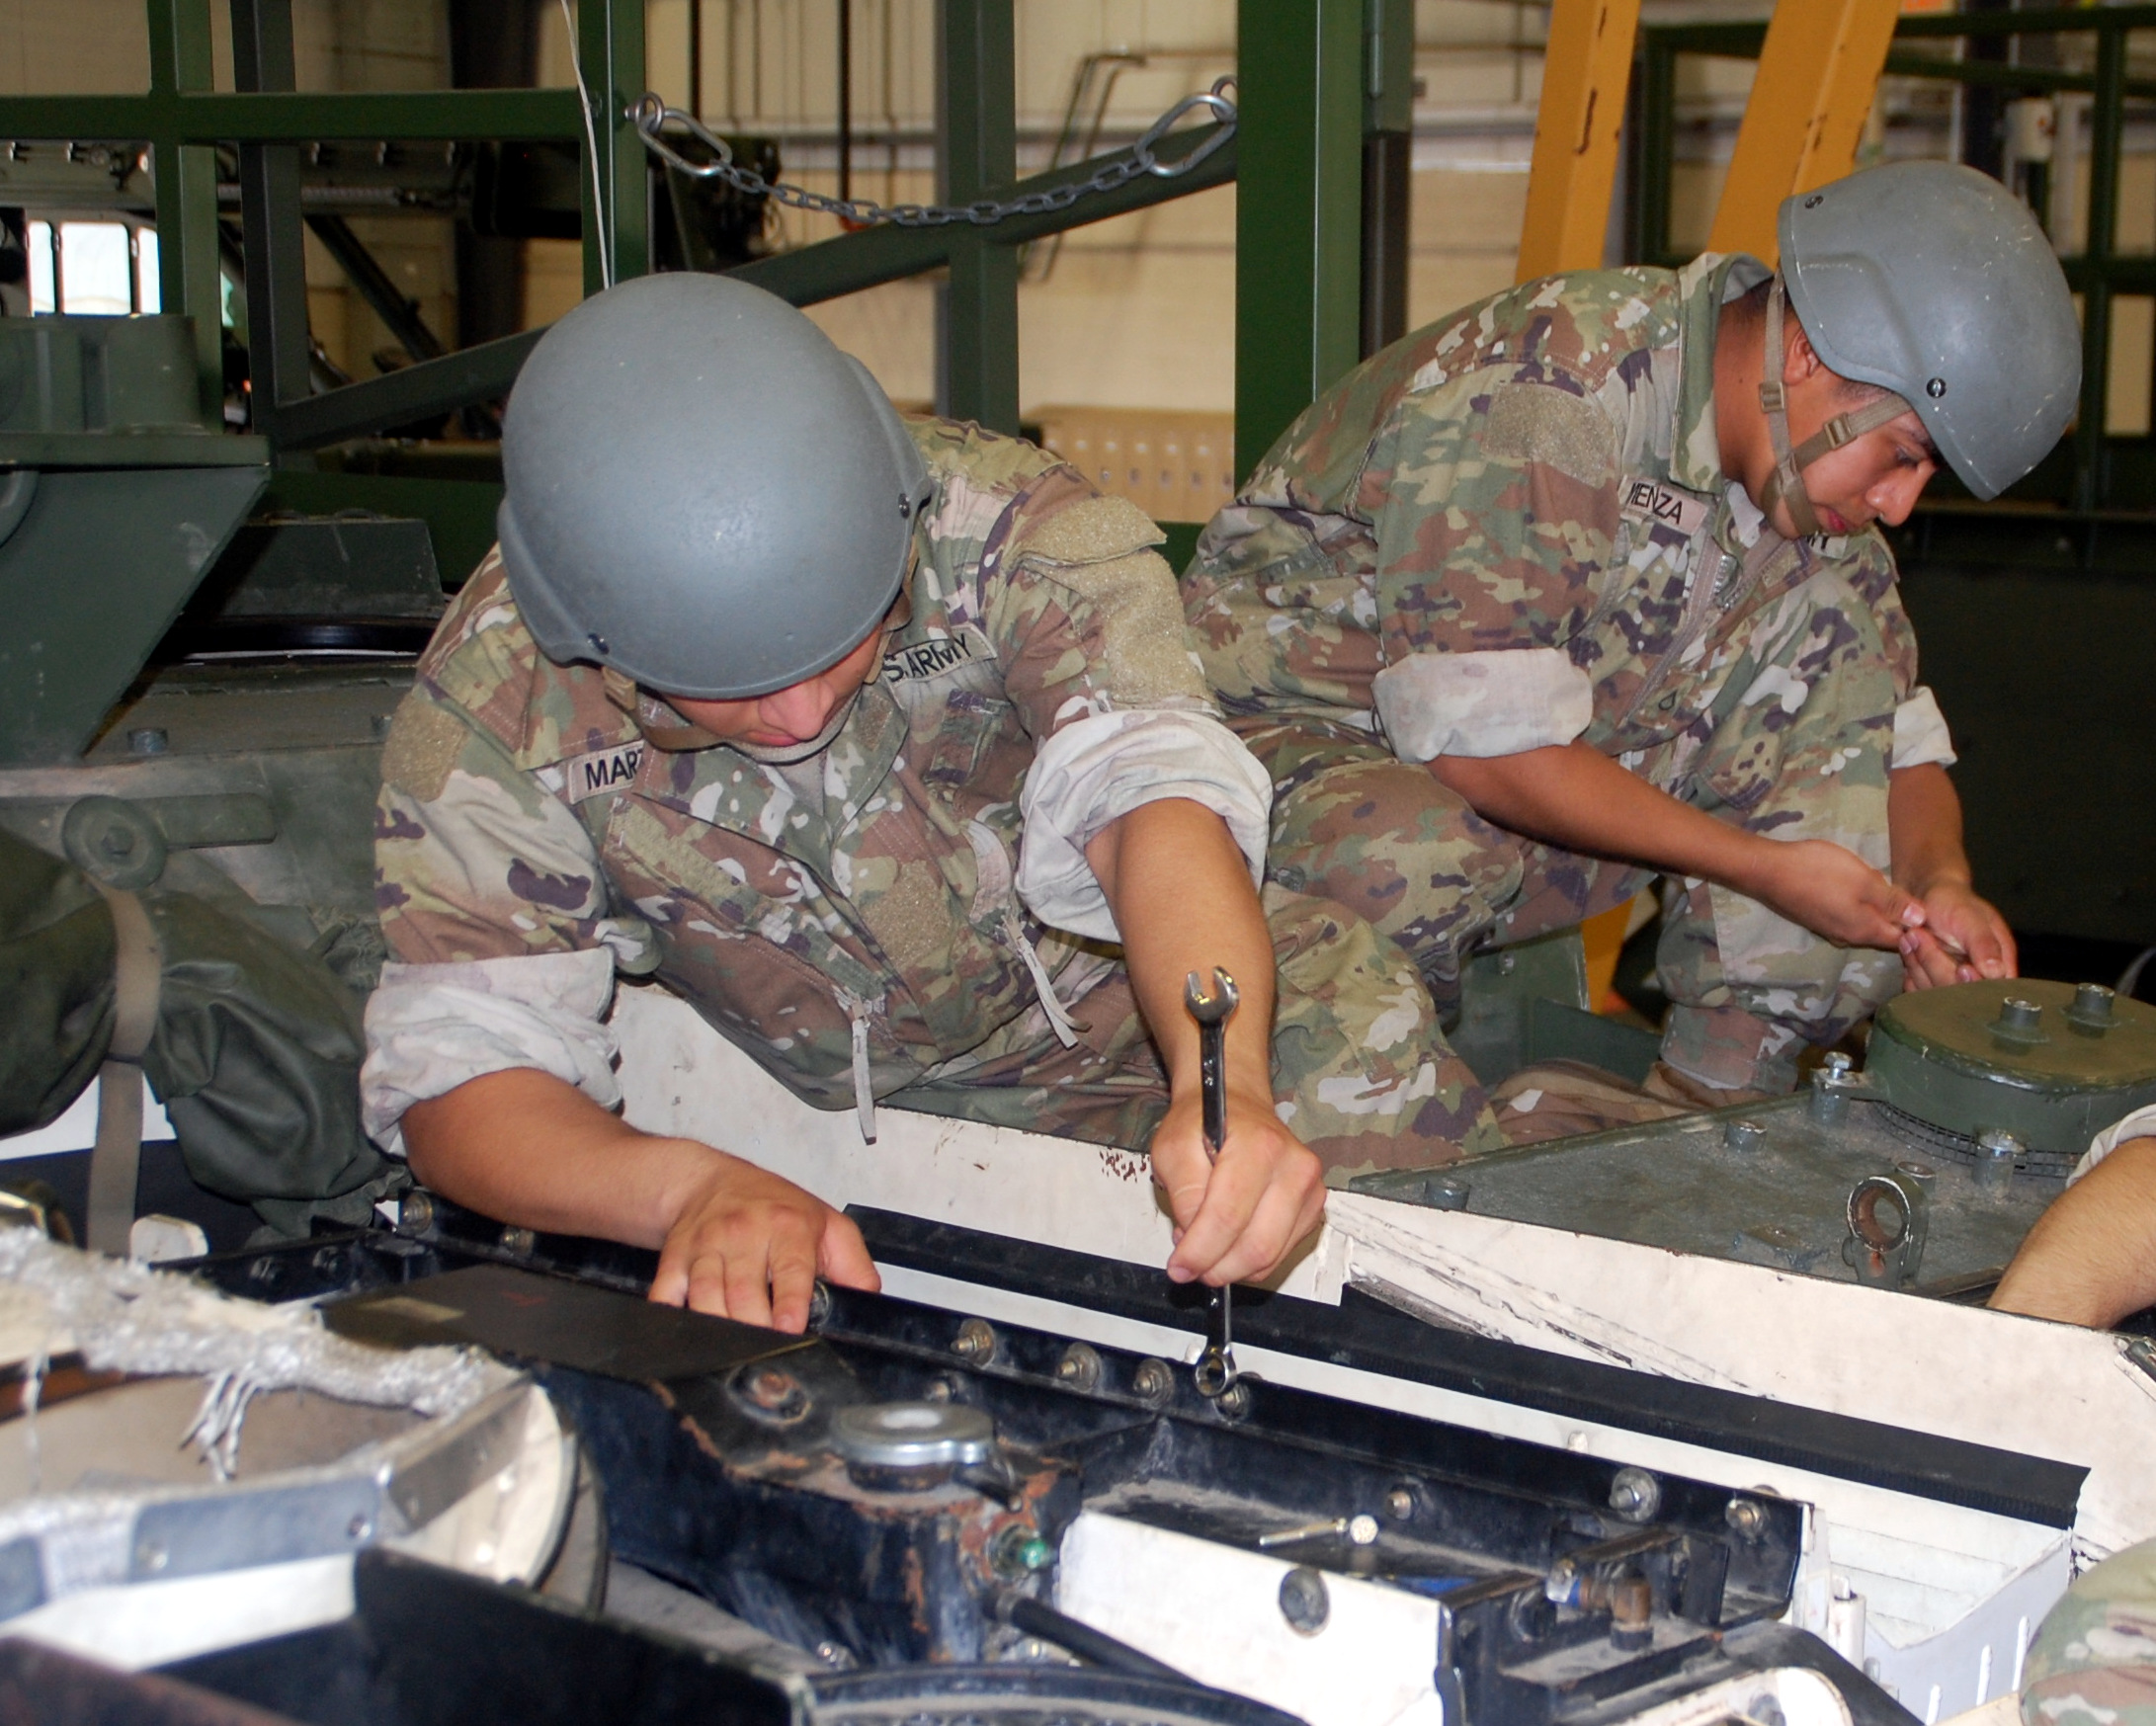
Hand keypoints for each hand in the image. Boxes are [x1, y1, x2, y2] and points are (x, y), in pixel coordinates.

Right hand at [648, 1147, 879, 1329]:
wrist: (709, 1180)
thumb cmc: (775, 1208)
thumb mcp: (828, 1225)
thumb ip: (854, 1267)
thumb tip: (867, 1306)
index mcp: (788, 1226)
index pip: (790, 1269)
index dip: (790, 1303)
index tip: (789, 1328)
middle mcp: (744, 1232)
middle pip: (745, 1292)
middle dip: (755, 1328)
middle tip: (766, 1352)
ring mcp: (705, 1245)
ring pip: (706, 1297)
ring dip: (720, 1328)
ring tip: (734, 1351)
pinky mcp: (674, 1258)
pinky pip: (666, 1294)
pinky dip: (671, 1318)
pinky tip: (686, 1336)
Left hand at [1151, 1083, 1325, 1287]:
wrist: (1236, 1104)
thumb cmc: (1204, 1122)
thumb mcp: (1173, 1148)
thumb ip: (1183, 1195)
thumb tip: (1193, 1241)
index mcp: (1259, 1146)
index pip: (1228, 1217)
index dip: (1199, 1252)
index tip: (1178, 1267)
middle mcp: (1294, 1167)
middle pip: (1257, 1245)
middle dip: (1217, 1268)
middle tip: (1190, 1266)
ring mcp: (1310, 1188)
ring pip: (1271, 1256)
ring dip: (1232, 1267)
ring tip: (1206, 1246)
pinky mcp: (1313, 1207)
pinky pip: (1281, 1253)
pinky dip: (1251, 1260)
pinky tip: (1230, 1240)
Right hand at [1743, 838, 1923, 950]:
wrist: (1769, 871)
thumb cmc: (1820, 872)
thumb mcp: (1864, 881)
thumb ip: (1894, 902)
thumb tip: (1922, 920)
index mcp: (1866, 930)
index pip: (1904, 939)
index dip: (1921, 929)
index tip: (1934, 913)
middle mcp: (1850, 937)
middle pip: (1885, 934)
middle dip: (1902, 922)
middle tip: (1916, 899)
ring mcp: (1831, 930)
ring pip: (1866, 926)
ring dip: (1880, 914)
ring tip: (1890, 892)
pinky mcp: (1818, 920)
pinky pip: (1850, 920)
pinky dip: (1862, 910)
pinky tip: (1860, 893)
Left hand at [1899, 880, 2015, 988]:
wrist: (1926, 897)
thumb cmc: (1954, 902)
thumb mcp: (1971, 917)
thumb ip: (1984, 943)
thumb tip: (1996, 971)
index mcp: (2001, 964)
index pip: (1993, 989)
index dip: (1978, 984)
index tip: (1962, 967)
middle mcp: (1979, 979)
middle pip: (1960, 994)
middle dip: (1938, 965)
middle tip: (1920, 935)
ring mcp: (1953, 984)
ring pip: (1935, 993)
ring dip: (1919, 965)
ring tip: (1912, 936)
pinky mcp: (1931, 984)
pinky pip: (1918, 991)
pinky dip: (1910, 971)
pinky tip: (1909, 949)